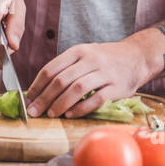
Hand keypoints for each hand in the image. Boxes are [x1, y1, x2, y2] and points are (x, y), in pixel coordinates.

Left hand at [25, 39, 153, 118]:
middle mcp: (91, 59)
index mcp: (79, 51)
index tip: (27, 99)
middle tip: (34, 111)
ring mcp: (104, 72)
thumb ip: (66, 68)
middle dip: (44, 98)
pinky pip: (96, 99)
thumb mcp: (85, 55)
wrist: (137, 56)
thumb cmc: (105, 59)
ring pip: (77, 89)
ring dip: (61, 104)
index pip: (51, 68)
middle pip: (62, 80)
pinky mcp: (116, 86)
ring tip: (51, 114)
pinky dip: (81, 108)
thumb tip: (39, 90)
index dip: (37, 86)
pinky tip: (70, 115)